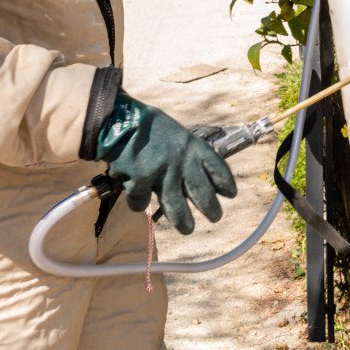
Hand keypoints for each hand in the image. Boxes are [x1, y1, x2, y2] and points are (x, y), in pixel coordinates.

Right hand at [92, 93, 238, 235]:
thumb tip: (194, 177)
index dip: (225, 183)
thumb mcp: (174, 133)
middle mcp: (181, 162)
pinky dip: (139, 203)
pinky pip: (142, 203)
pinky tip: (138, 199)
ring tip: (188, 229)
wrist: (117, 121)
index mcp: (191, 146)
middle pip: (202, 194)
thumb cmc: (147, 127)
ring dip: (184, 221)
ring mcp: (161, 174)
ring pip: (177, 208)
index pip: (217, 168)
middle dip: (211, 209)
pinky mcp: (140, 183)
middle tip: (215, 217)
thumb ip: (185, 153)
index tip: (231, 194)